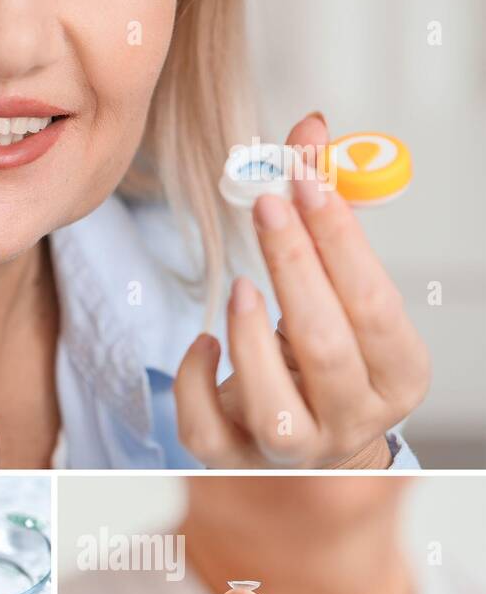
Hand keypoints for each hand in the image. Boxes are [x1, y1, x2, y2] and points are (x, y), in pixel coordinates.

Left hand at [176, 112, 429, 467]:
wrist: (303, 456)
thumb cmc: (323, 359)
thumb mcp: (341, 299)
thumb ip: (326, 220)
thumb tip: (307, 132)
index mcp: (398, 376)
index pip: (375, 304)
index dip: (340, 239)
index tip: (305, 179)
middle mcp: (352, 421)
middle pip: (327, 347)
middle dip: (295, 268)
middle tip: (265, 204)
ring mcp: (292, 452)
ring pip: (273, 406)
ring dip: (251, 336)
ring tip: (240, 286)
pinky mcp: (232, 462)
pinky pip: (205, 429)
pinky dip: (196, 381)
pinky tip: (203, 343)